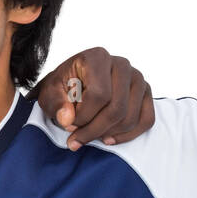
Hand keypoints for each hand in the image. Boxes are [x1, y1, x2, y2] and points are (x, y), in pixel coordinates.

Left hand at [34, 47, 154, 149]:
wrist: (74, 84)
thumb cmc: (63, 88)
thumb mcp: (50, 93)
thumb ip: (56, 104)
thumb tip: (67, 120)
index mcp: (97, 57)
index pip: (99, 95)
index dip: (83, 117)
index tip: (68, 125)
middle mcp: (122, 64)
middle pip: (117, 108)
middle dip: (94, 130)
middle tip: (76, 139)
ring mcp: (137, 78)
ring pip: (130, 117)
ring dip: (107, 134)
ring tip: (88, 136)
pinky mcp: (146, 93)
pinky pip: (146, 120)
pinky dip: (128, 135)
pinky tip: (108, 139)